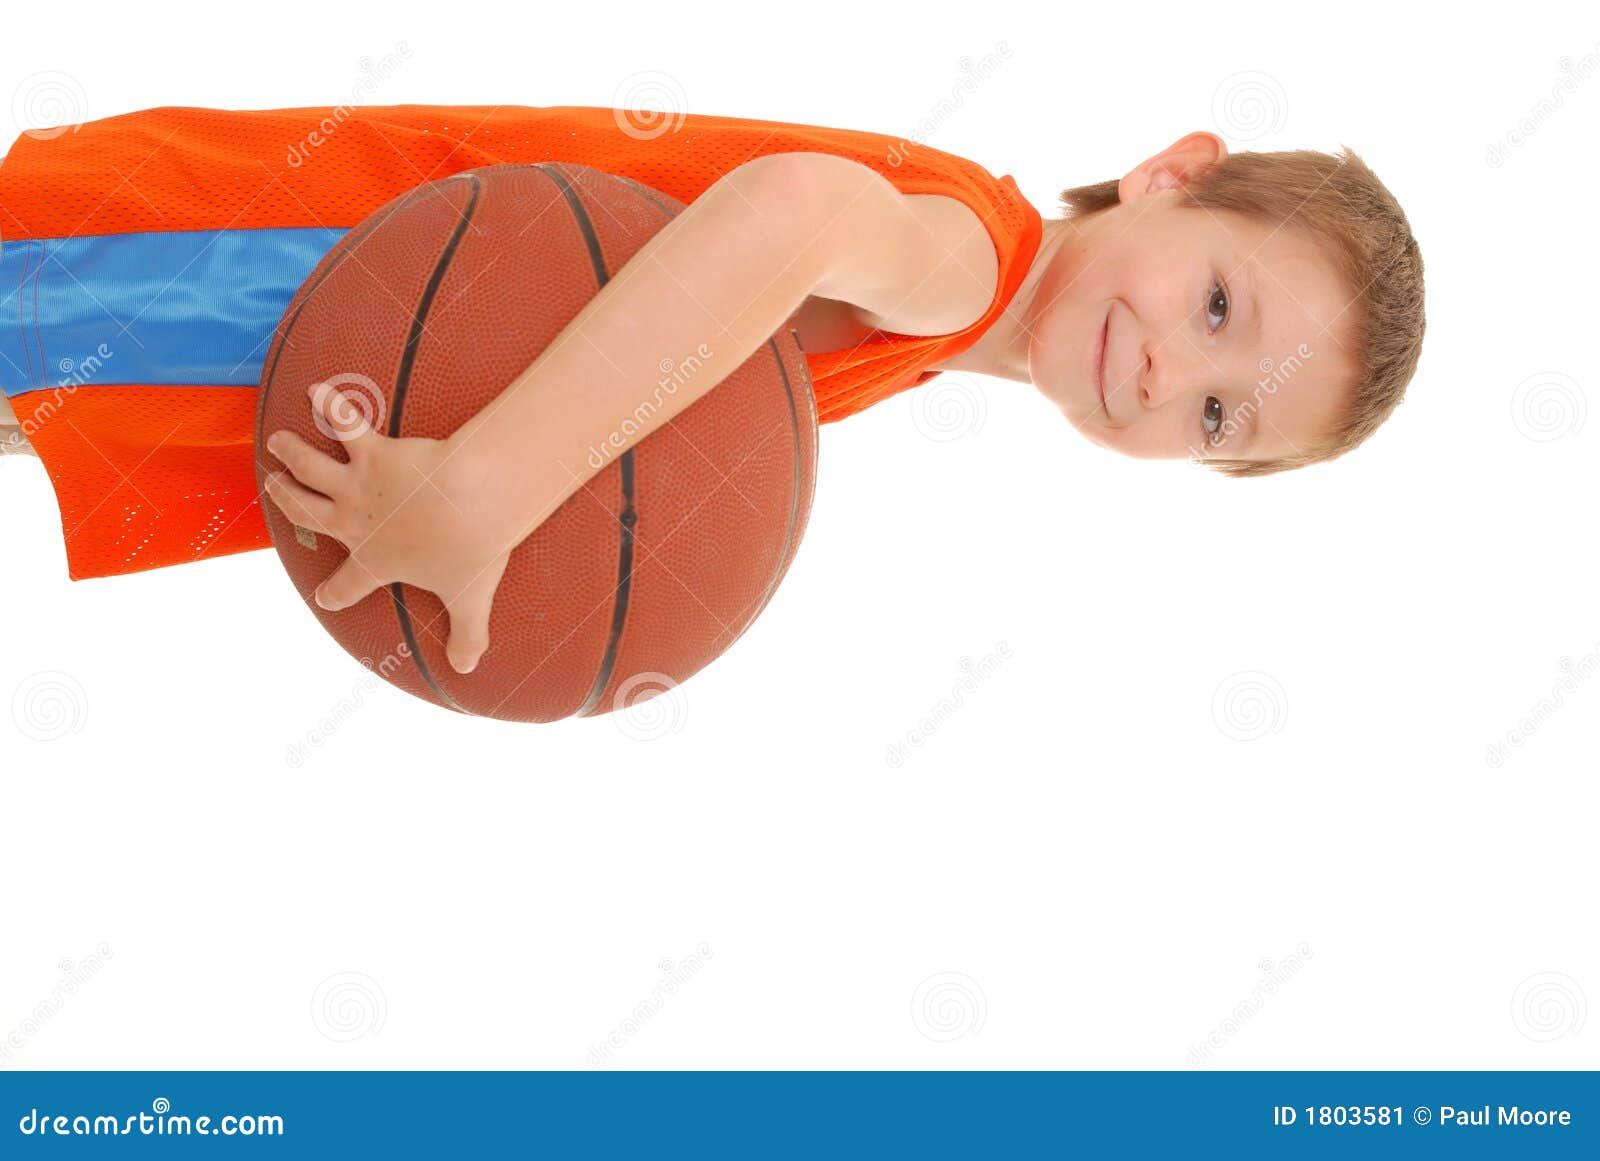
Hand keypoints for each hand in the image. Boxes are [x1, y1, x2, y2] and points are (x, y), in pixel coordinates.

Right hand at [262, 381, 526, 674]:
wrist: (472, 503)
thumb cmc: (472, 551)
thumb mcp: (471, 600)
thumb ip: (469, 636)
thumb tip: (469, 669)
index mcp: (376, 561)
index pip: (347, 585)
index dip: (336, 593)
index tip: (326, 597)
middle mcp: (355, 521)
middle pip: (307, 512)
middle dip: (288, 499)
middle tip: (274, 486)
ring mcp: (358, 484)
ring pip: (309, 465)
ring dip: (291, 452)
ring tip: (277, 440)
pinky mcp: (373, 449)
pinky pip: (344, 421)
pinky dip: (330, 403)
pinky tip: (320, 389)